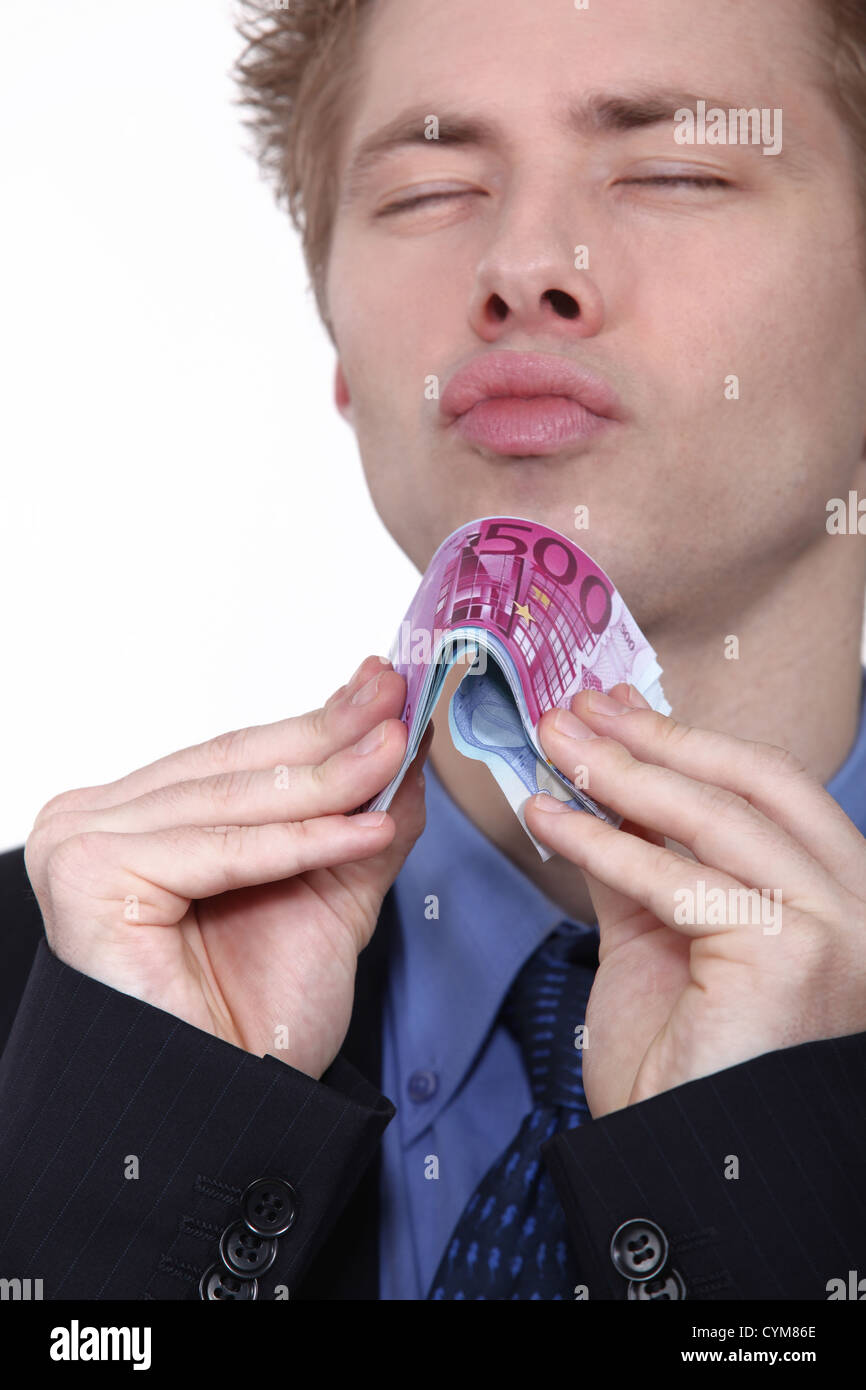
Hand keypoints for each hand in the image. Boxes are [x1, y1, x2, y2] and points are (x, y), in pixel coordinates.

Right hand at [24, 656, 428, 1079]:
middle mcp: (96, 820)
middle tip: (396, 702)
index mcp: (138, 817)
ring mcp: (81, 842)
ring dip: (328, 778)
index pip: (238, 755)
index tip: (385, 688)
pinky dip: (302, 840)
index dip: (318, 722)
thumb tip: (402, 748)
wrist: (223, 1111)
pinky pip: (220, 850)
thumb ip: (358, 820)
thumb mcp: (327, 898)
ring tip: (394, 752)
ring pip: (232, 802)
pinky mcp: (88, 874)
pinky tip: (366, 827)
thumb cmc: (252, 1022)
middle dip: (330, 734)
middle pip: (234, 766)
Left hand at [524, 685, 865, 1117]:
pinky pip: (674, 879)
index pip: (768, 789)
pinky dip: (600, 844)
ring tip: (554, 746)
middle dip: (654, 740)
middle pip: (752, 785)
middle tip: (575, 711)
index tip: (616, 711)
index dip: (689, 741)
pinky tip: (547, 819)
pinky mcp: (792, 951)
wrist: (686, 1165)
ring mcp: (835, 926)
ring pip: (713, 821)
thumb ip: (647, 862)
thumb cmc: (685, 1067)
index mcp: (835, 894)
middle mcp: (856, 905)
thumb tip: (605, 785)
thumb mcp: (664, 938)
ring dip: (619, 774)